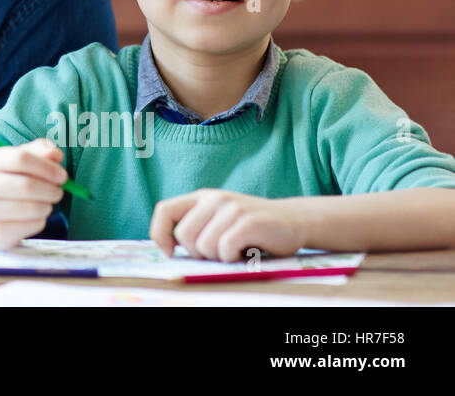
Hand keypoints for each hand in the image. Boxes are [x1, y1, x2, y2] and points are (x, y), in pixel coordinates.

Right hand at [0, 138, 67, 249]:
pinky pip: (32, 226)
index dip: (47, 167)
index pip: (21, 159)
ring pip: (33, 208)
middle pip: (27, 185)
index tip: (62, 176)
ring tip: (45, 204)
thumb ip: (39, 152)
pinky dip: (41, 221)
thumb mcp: (18, 161)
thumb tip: (55, 154)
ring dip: (47, 206)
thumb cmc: (5, 183)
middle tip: (58, 192)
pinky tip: (33, 217)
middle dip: (51, 190)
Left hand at [150, 189, 305, 261]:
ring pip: (204, 246)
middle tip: (218, 252)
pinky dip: (233, 258)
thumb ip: (195, 225)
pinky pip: (225, 249)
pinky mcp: (248, 221)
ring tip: (234, 250)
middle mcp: (214, 199)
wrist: (294, 220)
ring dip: (218, 257)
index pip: (164, 210)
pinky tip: (245, 251)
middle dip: (197, 252)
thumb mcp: (218, 219)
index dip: (160, 233)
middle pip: (183, 235)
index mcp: (201, 197)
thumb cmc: (250, 227)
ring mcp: (232, 208)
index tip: (170, 251)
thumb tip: (168, 246)